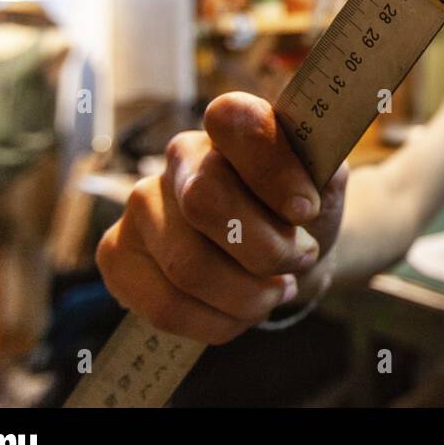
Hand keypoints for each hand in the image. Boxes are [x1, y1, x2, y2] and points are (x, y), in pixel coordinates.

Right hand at [97, 92, 346, 343]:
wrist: (284, 252)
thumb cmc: (303, 212)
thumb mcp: (327, 186)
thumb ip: (323, 178)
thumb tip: (302, 201)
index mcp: (231, 125)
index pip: (235, 122)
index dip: (273, 169)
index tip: (306, 210)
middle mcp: (179, 156)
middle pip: (206, 202)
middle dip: (267, 249)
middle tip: (299, 259)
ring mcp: (141, 204)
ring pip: (188, 267)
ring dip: (249, 296)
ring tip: (275, 291)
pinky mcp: (116, 254)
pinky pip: (164, 307)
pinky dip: (218, 323)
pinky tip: (241, 310)